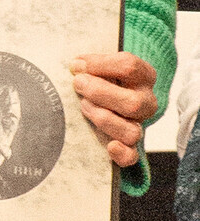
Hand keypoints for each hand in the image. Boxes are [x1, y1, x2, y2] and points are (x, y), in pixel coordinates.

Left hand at [72, 52, 158, 167]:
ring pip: (132, 132)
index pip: (130, 67)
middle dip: (99, 93)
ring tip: (83, 105)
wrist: (100, 97)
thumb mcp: (98, 63)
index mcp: (143, 76)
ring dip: (103, 119)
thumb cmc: (97, 75)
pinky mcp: (128, 146)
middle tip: (78, 84)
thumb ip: (89, 63)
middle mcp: (145, 102)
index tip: (75, 65)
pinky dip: (121, 153)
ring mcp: (138, 125)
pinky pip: (132, 157)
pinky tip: (110, 146)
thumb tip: (75, 66)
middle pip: (134, 103)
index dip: (99, 64)